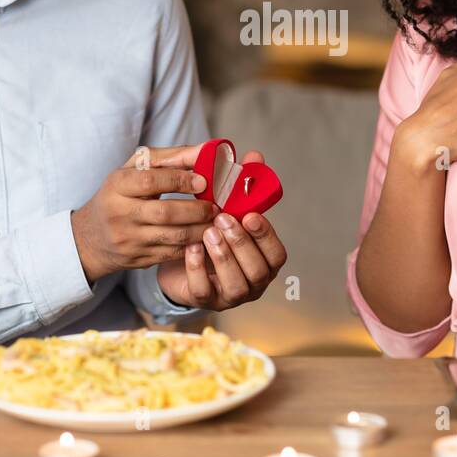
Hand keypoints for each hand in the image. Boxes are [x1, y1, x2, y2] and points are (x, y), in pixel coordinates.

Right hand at [70, 144, 218, 282]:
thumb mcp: (133, 170)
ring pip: (172, 237)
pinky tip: (204, 237)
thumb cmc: (119, 195)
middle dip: (196, 210)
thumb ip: (169, 158)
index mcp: (117, 186)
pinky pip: (172, 254)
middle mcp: (119, 214)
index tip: (202, 181)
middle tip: (215, 206)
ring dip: (200, 229)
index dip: (180, 180)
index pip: (150, 181)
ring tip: (215, 221)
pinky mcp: (138, 260)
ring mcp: (128, 240)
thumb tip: (205, 150)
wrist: (90, 238)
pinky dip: (193, 246)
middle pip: (165, 213)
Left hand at [157, 150, 287, 310]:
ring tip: (208, 232)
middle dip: (241, 244)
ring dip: (223, 257)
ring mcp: (230, 295)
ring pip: (236, 285)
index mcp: (265, 261)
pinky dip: (197, 268)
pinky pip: (204, 291)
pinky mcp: (205, 300)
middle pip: (257, 271)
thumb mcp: (228, 209)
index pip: (277, 254)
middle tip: (222, 219)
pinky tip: (190, 248)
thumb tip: (255, 156)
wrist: (179, 256)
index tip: (249, 214)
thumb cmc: (212, 231)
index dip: (266, 236)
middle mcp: (254, 283)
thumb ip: (244, 186)